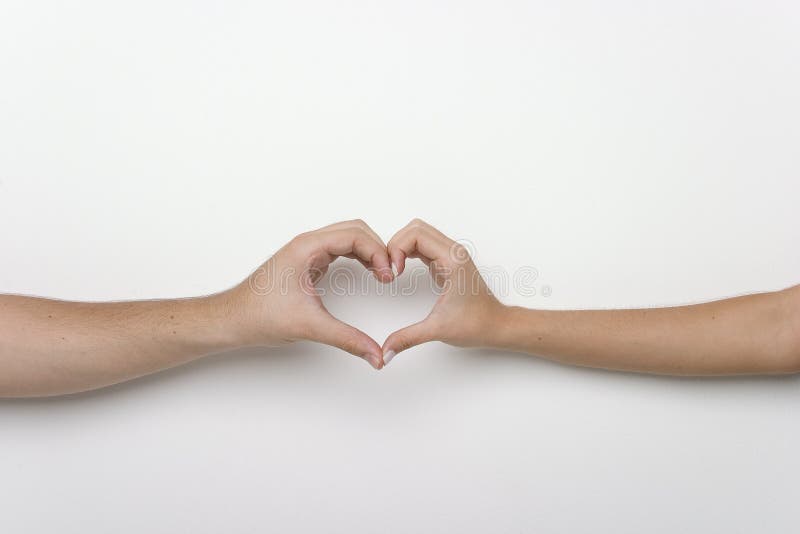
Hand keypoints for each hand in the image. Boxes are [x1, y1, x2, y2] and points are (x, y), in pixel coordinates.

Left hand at [227, 220, 393, 368]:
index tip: (387, 275)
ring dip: (369, 251)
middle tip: (389, 273)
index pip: (354, 235)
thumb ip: (348, 339)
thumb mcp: (310, 326)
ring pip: (348, 237)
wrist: (233, 319)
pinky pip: (340, 249)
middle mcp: (307, 244)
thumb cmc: (258, 315)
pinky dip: (358, 256)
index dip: (377, 252)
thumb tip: (376, 354)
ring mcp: (307, 252)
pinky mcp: (307, 262)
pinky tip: (367, 271)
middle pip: (355, 230)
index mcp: (307, 248)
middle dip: (377, 248)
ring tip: (382, 272)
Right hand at [382, 219, 504, 364]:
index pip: (416, 235)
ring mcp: (450, 254)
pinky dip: (407, 252)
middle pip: (415, 228)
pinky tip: (401, 270)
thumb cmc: (476, 324)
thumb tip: (385, 352)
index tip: (393, 273)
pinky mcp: (446, 261)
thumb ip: (408, 338)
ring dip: (400, 247)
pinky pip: (422, 245)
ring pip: (418, 233)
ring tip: (393, 270)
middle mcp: (453, 251)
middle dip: (395, 245)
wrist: (496, 326)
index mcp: (453, 260)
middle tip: (389, 270)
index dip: (396, 249)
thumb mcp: (437, 330)